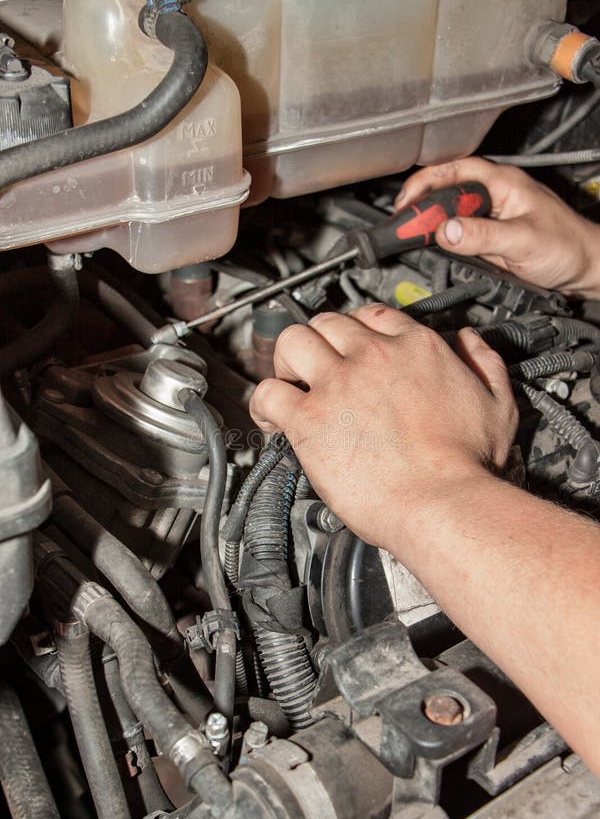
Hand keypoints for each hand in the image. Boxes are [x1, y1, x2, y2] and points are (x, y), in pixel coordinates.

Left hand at [250, 305, 517, 556]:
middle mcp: (373, 357)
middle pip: (328, 322)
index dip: (356, 329)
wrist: (444, 502)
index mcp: (416, 348)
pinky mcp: (310, 418)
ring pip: (292, 341)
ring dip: (287, 360)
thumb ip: (484, 364)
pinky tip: (270, 417)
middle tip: (318, 367)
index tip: (351, 347)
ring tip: (291, 382)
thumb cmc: (468, 465)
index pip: (373, 315)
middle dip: (319, 341)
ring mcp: (338, 384)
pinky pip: (269, 392)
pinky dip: (263, 402)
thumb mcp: (498, 404)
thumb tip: (470, 342)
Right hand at [397, 158, 599, 298]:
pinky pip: (456, 231)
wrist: (584, 268)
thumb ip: (482, 235)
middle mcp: (492, 194)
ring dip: (427, 221)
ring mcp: (488, 214)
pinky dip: (438, 237)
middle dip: (419, 203)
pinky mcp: (487, 235)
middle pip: (445, 189)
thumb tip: (444, 230)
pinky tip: (429, 244)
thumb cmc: (566, 246)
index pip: (453, 171)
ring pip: (448, 211)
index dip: (423, 185)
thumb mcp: (522, 239)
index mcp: (501, 182)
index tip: (405, 206)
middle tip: (400, 223)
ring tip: (408, 234)